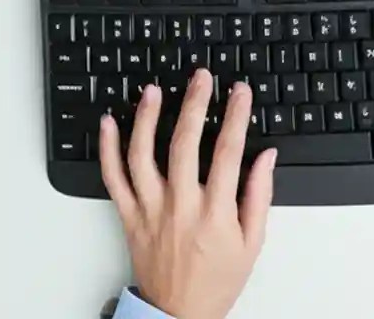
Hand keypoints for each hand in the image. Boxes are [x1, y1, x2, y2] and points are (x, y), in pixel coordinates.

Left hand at [99, 69, 276, 318]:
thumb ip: (259, 195)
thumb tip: (266, 157)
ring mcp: (150, 211)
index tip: (239, 92)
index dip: (235, 116)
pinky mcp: (129, 217)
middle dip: (194, 104)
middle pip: (184, 145)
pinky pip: (113, 178)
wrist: (178, 313)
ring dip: (147, 119)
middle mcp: (180, 207)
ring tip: (154, 90)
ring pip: (142, 156)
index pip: (227, 153)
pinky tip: (109, 123)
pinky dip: (107, 149)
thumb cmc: (217, 280)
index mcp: (215, 214)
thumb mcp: (252, 242)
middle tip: (201, 78)